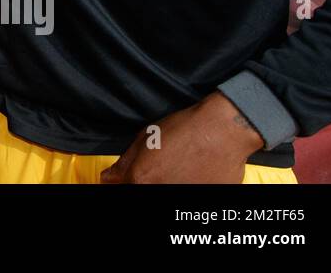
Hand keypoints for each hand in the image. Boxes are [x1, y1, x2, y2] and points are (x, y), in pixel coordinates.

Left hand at [100, 92, 263, 183]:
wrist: (222, 132)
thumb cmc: (185, 130)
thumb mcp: (145, 139)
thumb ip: (125, 163)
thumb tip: (109, 178)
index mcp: (140, 180)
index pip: (123, 188)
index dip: (126, 182)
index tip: (129, 179)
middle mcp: (160, 193)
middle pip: (144, 191)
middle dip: (149, 182)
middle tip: (161, 170)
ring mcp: (183, 198)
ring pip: (167, 193)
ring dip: (169, 184)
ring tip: (180, 171)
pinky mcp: (205, 200)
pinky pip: (189, 195)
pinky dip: (189, 186)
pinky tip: (193, 175)